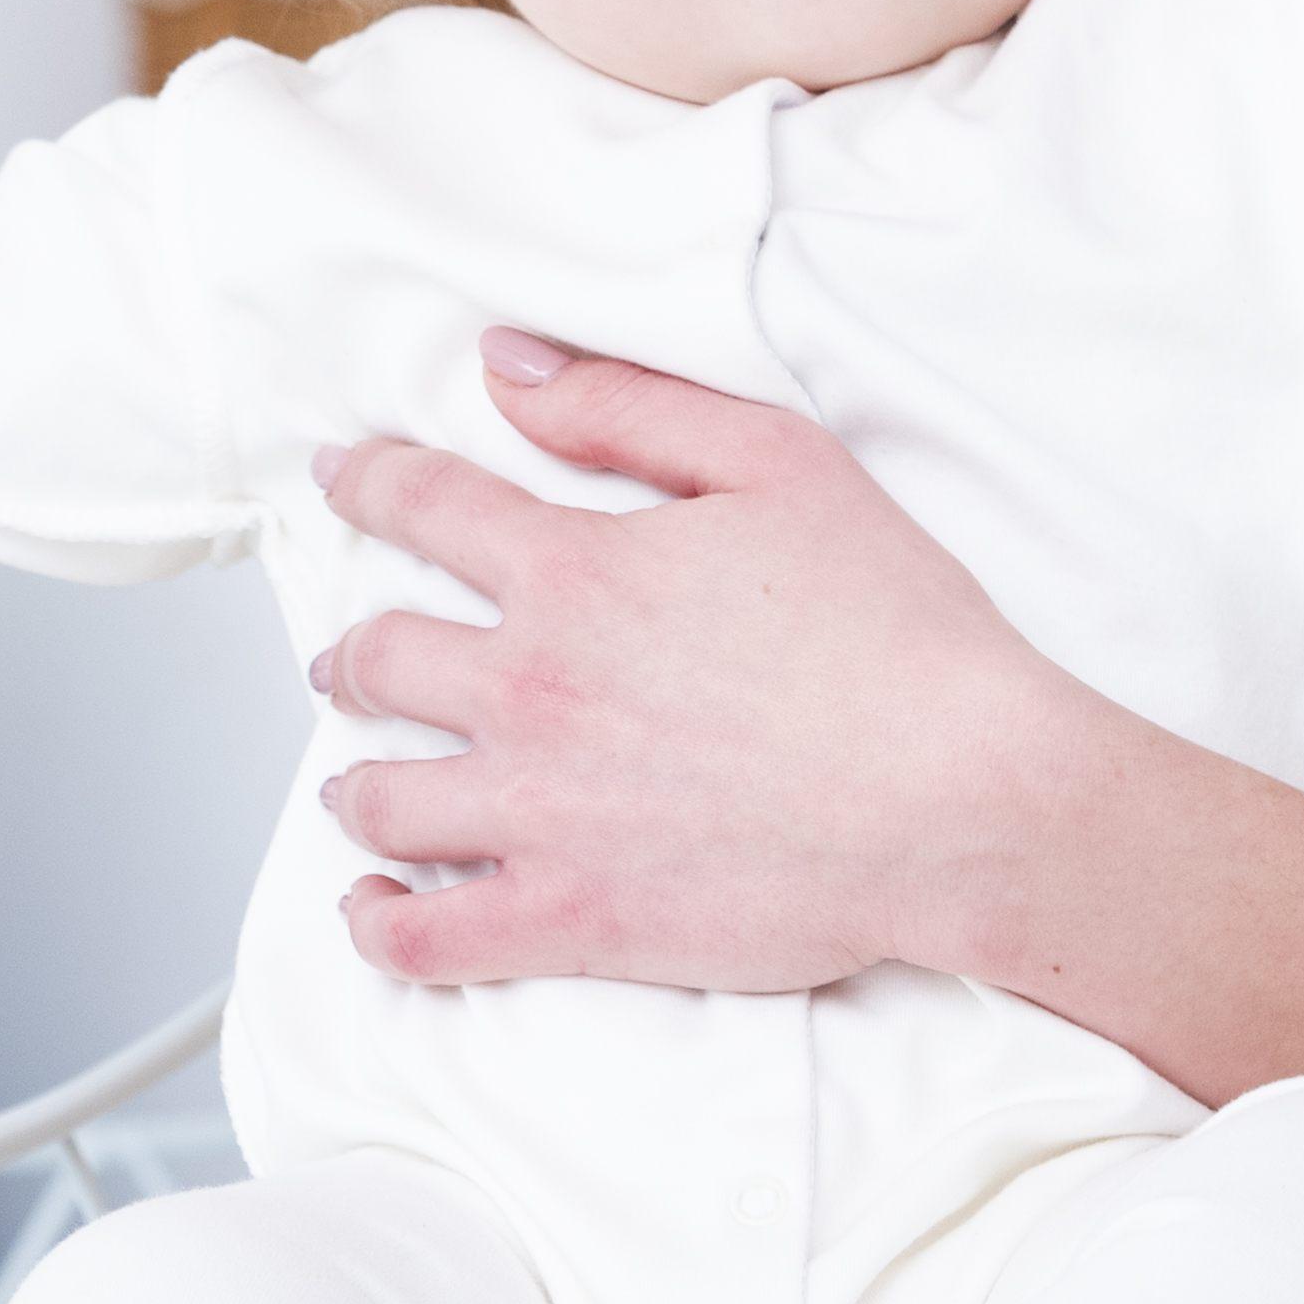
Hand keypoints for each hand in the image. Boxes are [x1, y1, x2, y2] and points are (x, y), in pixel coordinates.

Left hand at [306, 338, 1086, 995]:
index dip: (368, 482)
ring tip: (360, 783)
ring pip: (380, 798)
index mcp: (575, 570)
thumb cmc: (897, 630)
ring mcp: (540, 811)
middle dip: (353, 651)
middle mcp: (531, 687)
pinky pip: (422, 936)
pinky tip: (375, 906)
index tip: (342, 476)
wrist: (961, 794)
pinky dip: (378, 922)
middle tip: (349, 660)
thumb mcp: (782, 464)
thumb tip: (508, 367)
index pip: (423, 506)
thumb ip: (631, 406)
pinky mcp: (570, 919)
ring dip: (356, 782)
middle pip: (379, 659)